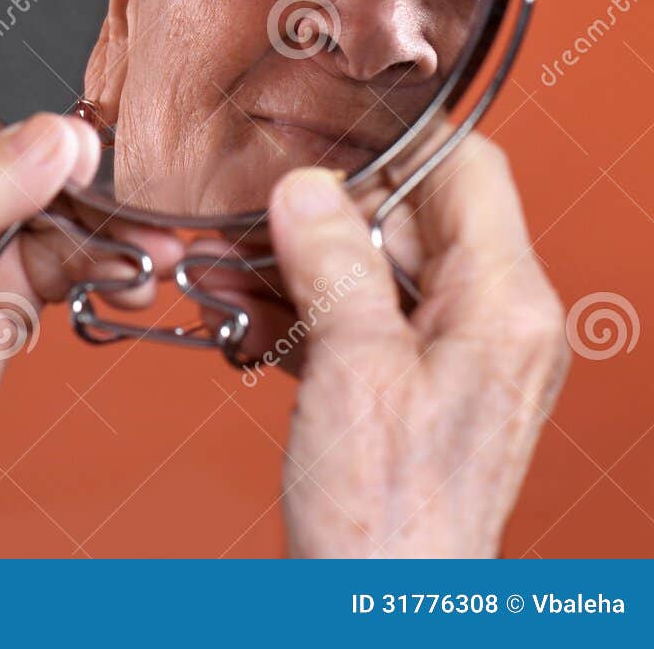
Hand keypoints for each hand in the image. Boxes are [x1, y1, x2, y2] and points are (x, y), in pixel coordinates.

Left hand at [0, 18, 180, 556]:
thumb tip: (63, 137)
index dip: (0, 24)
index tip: (75, 23)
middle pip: (23, 104)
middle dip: (83, 122)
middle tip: (136, 142)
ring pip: (65, 180)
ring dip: (115, 202)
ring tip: (155, 225)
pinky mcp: (15, 272)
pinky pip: (83, 245)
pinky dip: (117, 257)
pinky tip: (137, 272)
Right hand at [266, 132, 568, 556]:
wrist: (376, 613)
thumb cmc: (388, 521)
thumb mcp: (353, 370)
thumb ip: (334, 262)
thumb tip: (308, 188)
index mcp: (505, 307)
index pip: (468, 169)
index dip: (394, 140)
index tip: (322, 131)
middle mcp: (493, 324)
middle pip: (409, 217)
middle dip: (320, 210)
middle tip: (248, 211)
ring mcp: (454, 357)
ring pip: (373, 266)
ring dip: (296, 260)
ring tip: (227, 264)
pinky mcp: (412, 387)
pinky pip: (358, 315)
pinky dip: (301, 306)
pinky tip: (243, 310)